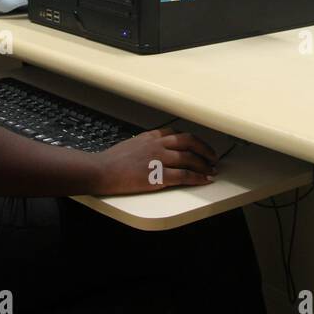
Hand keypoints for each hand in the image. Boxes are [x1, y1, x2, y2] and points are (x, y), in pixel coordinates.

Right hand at [91, 128, 217, 194]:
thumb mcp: (130, 145)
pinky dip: (197, 178)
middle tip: (212, 156)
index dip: (192, 140)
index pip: (177, 133)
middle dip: (204, 148)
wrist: (100, 170)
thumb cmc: (110, 161)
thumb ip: (145, 145)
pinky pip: (184, 175)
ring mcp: (158, 159)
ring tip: (212, 170)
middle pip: (189, 141)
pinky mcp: (158, 175)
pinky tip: (204, 180)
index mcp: (150, 137)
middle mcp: (157, 145)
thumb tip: (153, 150)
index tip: (198, 145)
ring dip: (204, 164)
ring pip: (189, 158)